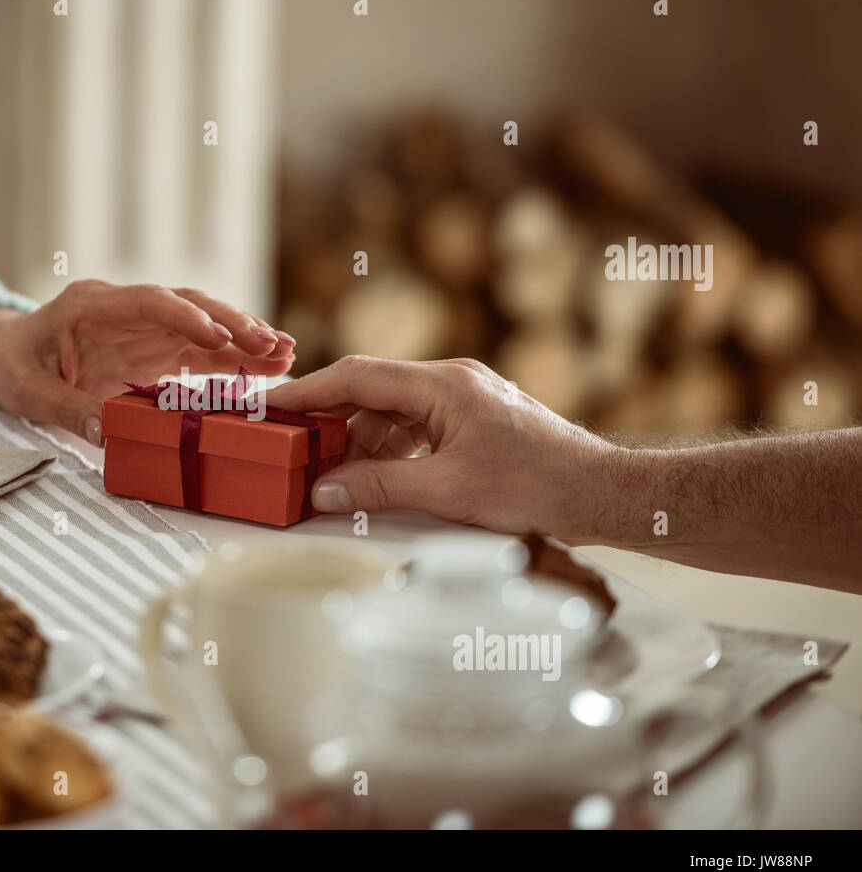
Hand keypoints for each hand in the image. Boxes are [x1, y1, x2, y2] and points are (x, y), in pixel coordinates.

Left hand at [0, 280, 294, 443]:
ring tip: (286, 354)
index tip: (217, 335)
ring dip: (244, 339)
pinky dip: (233, 357)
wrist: (8, 354)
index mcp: (90, 306)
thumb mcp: (26, 392)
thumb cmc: (13, 366)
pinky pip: (200, 349)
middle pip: (188, 306)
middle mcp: (125, 309)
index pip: (147, 300)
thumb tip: (105, 432)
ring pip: (203, 325)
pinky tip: (267, 366)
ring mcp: (144, 326)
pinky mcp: (155, 346)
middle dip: (232, 325)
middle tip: (272, 346)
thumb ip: (66, 409)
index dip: (185, 316)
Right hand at [264, 356, 622, 540]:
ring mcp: (464, 399)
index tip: (270, 405)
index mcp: (442, 384)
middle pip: (370, 392)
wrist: (599, 494)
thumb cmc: (537, 486)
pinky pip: (415, 428)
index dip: (307, 390)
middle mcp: (451, 381)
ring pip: (391, 413)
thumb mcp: (447, 490)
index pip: (356, 377)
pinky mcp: (473, 421)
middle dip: (330, 422)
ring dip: (359, 443)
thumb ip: (379, 486)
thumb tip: (325, 490)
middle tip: (293, 449)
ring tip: (332, 476)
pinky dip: (388, 450)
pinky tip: (374, 477)